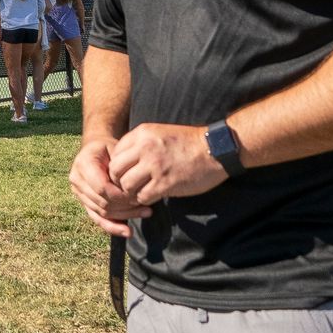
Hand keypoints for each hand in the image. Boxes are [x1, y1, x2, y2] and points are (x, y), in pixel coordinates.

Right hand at [69, 138, 149, 235]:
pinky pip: (97, 218)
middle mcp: (76, 179)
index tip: (139, 195)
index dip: (120, 195)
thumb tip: (130, 188)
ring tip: (145, 213)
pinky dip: (112, 227)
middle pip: (101, 202)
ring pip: (102, 212)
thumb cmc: (111, 147)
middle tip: (147, 207)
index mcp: (83, 164)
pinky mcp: (84, 202)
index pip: (101, 188)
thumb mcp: (117, 149)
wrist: (97, 148)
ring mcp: (78, 192)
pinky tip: (127, 232)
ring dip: (124, 216)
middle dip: (126, 207)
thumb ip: (121, 166)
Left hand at [108, 123, 224, 206]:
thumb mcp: (160, 133)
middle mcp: (145, 148)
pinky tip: (152, 197)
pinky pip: (143, 196)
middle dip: (119, 181)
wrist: (217, 149)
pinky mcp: (166, 183)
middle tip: (128, 187)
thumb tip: (122, 161)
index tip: (125, 174)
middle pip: (115, 170)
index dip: (117, 166)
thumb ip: (140, 144)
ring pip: (126, 185)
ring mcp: (155, 166)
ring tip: (140, 193)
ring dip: (131, 193)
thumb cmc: (188, 143)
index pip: (115, 153)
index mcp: (142, 133)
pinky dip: (144, 200)